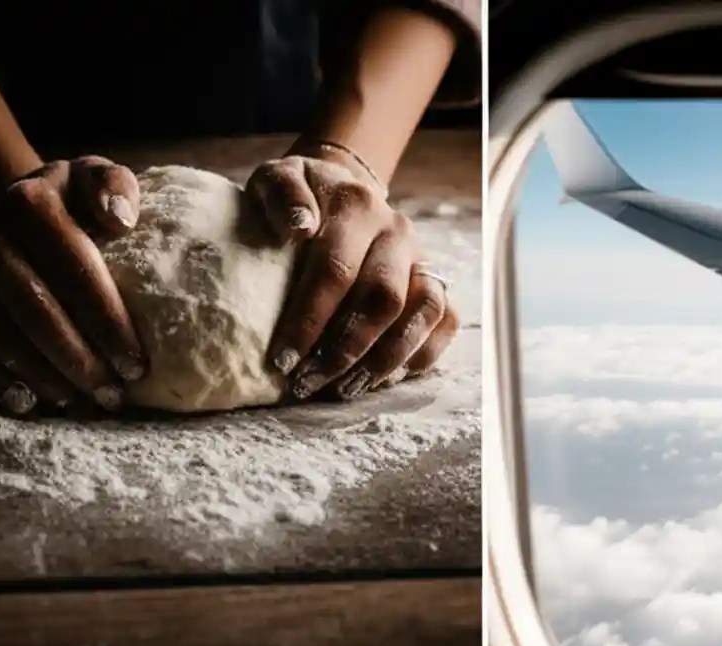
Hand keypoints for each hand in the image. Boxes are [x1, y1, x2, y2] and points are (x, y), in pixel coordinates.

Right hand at [0, 156, 145, 413]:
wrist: (10, 203)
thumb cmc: (72, 200)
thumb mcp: (96, 177)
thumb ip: (114, 186)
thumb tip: (120, 220)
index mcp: (31, 205)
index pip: (75, 270)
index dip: (107, 321)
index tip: (137, 362)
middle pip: (36, 310)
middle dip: (79, 359)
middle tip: (114, 394)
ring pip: (1, 334)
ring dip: (43, 375)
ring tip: (81, 400)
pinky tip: (30, 402)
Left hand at [247, 145, 458, 400]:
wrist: (341, 189)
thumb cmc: (300, 197)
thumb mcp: (276, 179)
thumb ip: (281, 196)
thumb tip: (298, 229)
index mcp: (357, 205)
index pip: (335, 269)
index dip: (309, 320)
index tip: (281, 360)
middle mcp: (397, 230)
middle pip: (383, 298)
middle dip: (345, 350)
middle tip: (307, 383)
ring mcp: (422, 256)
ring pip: (422, 313)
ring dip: (385, 359)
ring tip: (345, 390)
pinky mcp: (437, 279)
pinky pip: (446, 320)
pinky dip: (422, 354)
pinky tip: (386, 379)